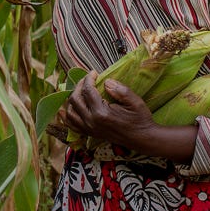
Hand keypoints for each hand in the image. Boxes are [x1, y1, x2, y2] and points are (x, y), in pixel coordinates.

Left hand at [61, 76, 196, 163]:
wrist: (142, 138)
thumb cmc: (139, 119)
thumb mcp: (135, 102)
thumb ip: (120, 90)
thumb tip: (106, 81)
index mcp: (101, 113)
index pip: (88, 91)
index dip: (89, 78)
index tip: (94, 72)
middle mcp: (91, 122)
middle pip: (75, 99)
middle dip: (79, 86)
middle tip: (87, 79)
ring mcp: (89, 129)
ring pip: (70, 111)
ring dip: (72, 98)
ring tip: (80, 90)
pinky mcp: (89, 133)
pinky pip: (71, 125)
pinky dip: (67, 116)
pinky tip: (68, 108)